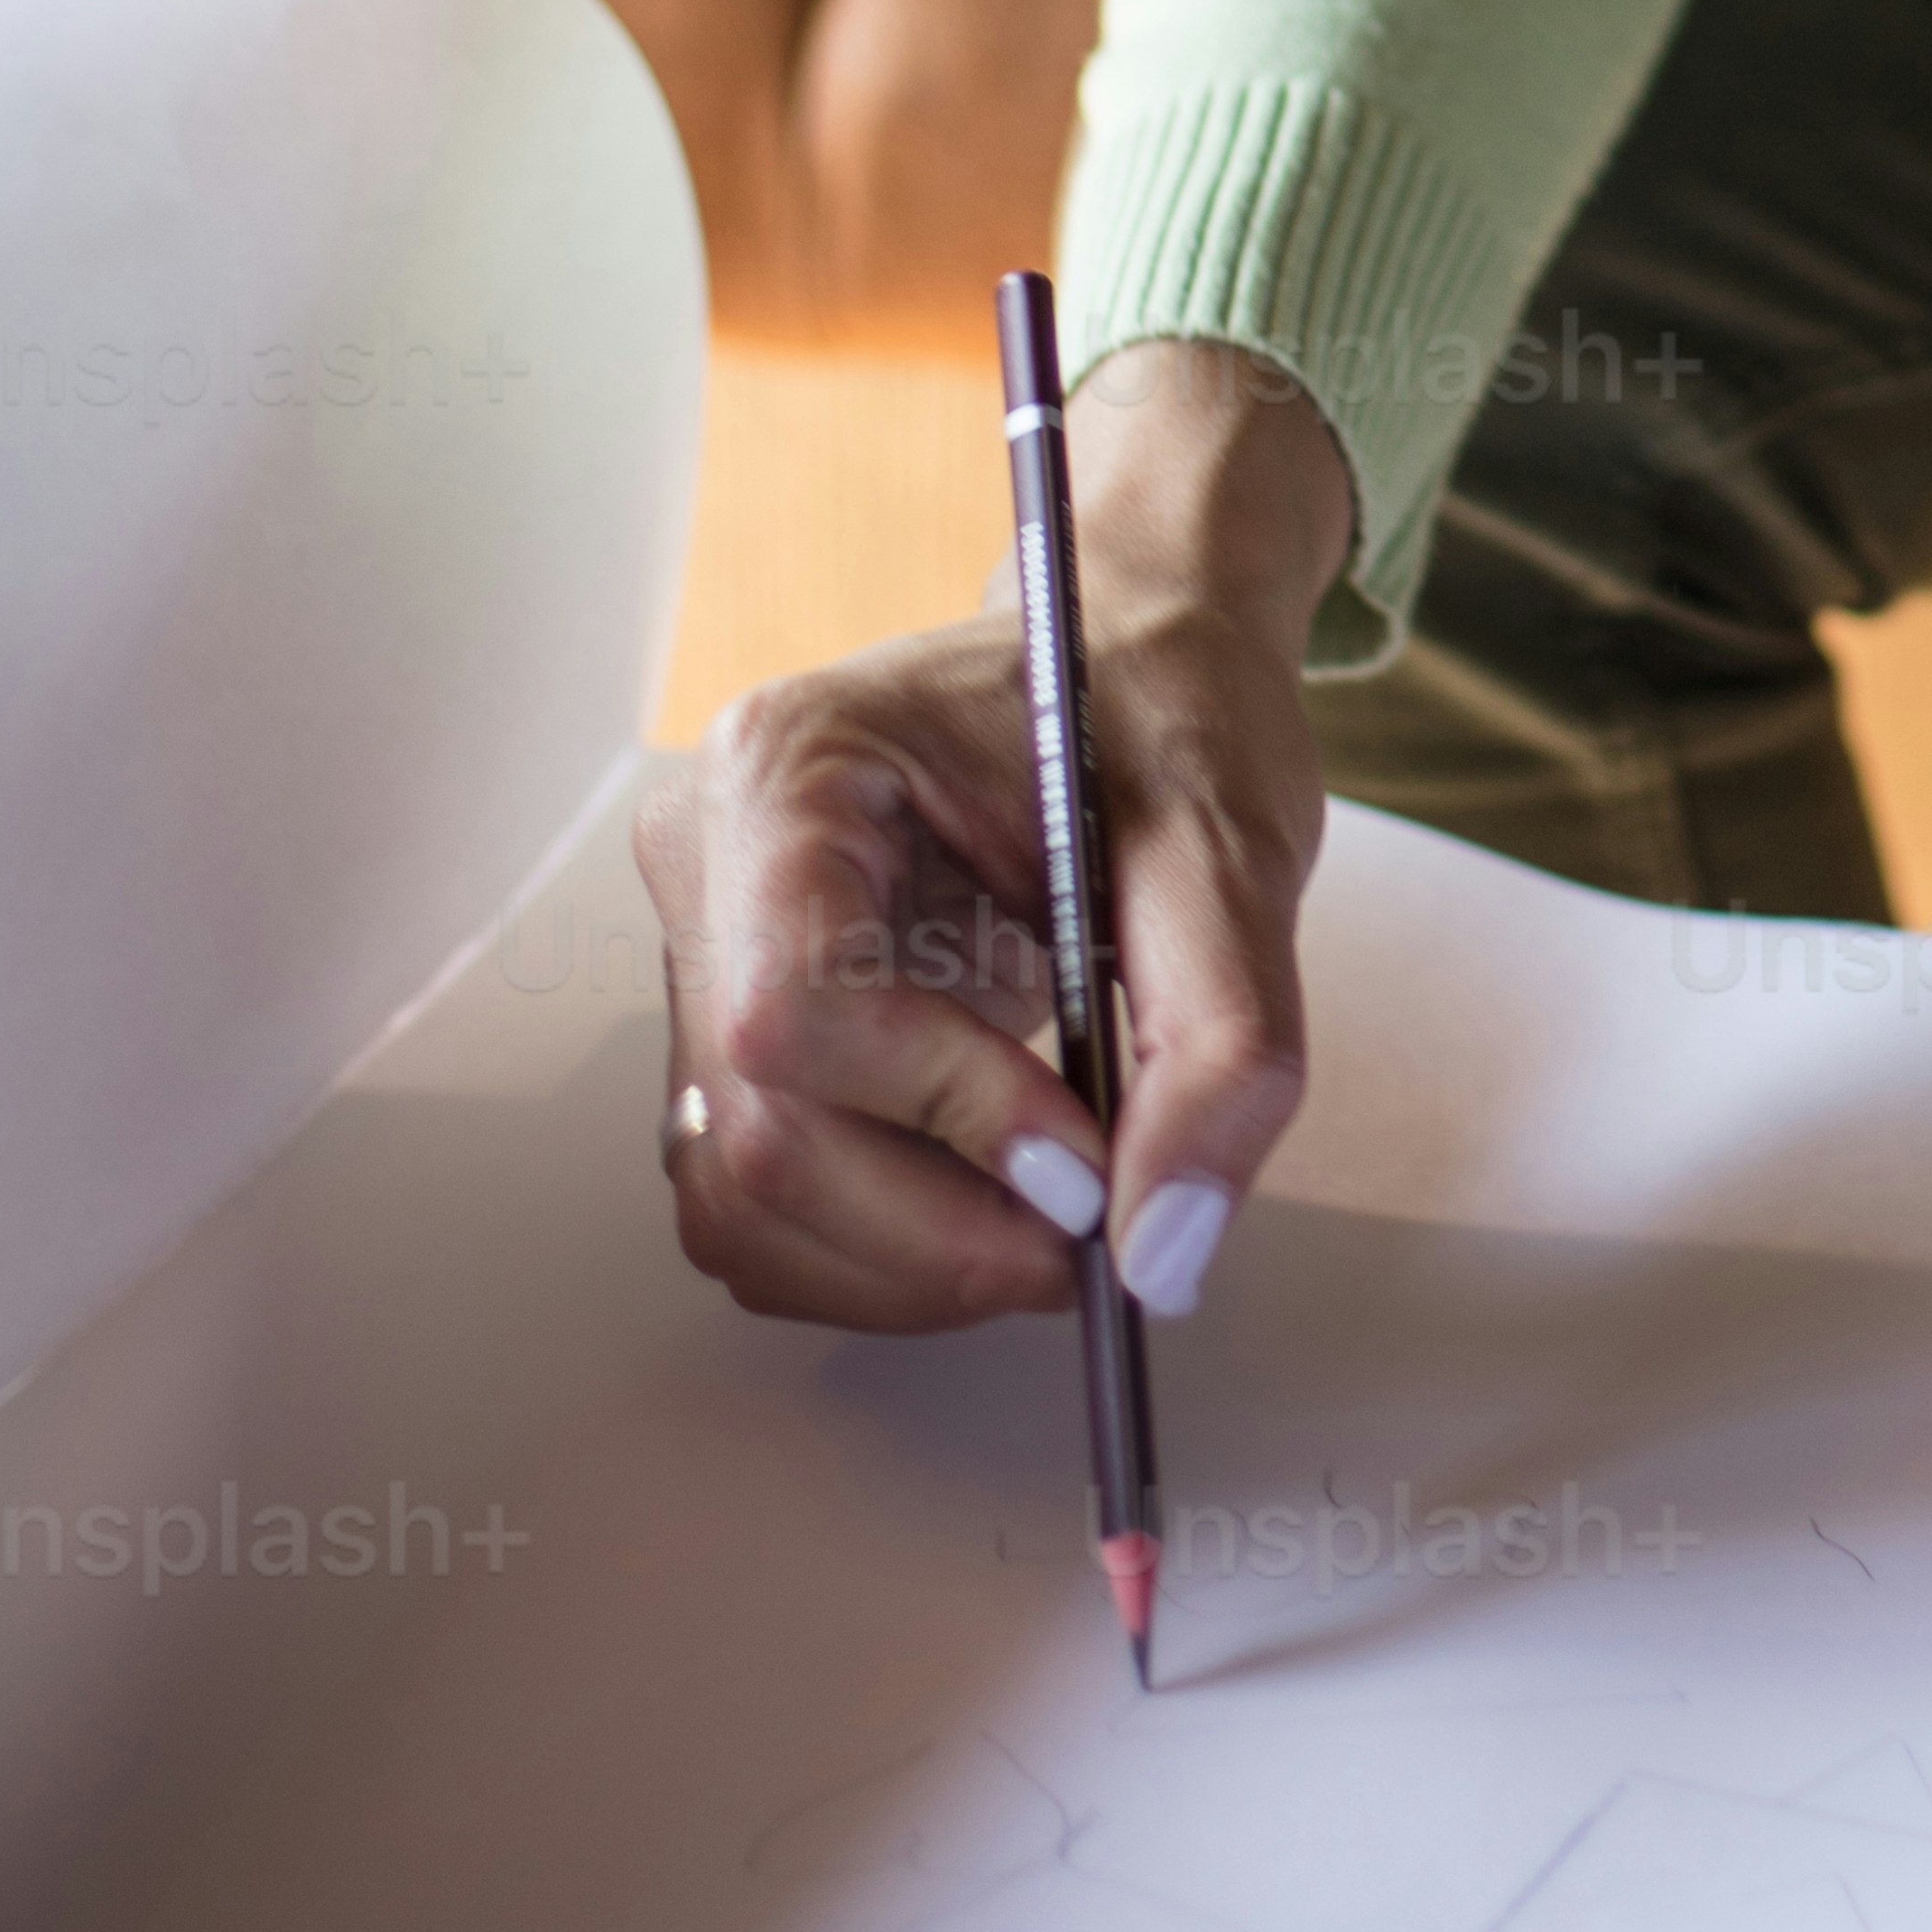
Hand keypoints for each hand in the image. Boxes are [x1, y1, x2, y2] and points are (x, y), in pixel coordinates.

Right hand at [633, 335, 1352, 1338]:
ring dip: (908, 1265)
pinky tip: (990, 1205)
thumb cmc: (1161, 713)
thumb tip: (1163, 1246)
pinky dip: (880, 1254)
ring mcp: (700, 956)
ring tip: (1057, 1221)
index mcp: (788, 765)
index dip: (946, 1113)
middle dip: (941, 1228)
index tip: (1094, 1161)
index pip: (801, 1005)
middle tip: (1100, 1240)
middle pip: (764, 1132)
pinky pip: (760, 1208)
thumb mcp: (1232, 845)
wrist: (1124, 667)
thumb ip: (1219, 1041)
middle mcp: (705, 860)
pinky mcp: (730, 1038)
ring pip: (743, 1201)